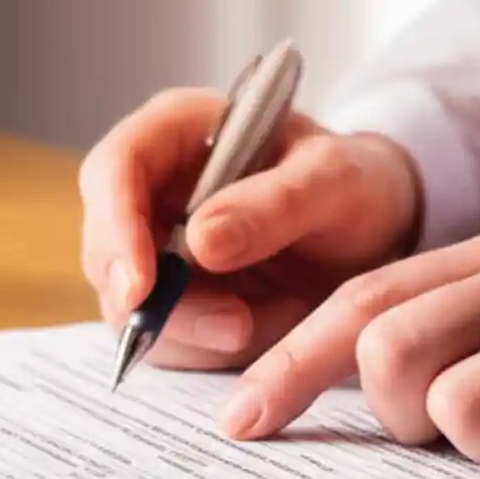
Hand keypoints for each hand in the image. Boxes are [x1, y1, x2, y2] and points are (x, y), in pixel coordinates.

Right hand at [79, 88, 420, 370]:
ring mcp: (152, 245)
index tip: (142, 289)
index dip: (115, 228)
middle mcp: (149, 186)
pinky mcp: (167, 297)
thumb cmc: (354, 183)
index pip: (114, 170)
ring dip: (190, 330)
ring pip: (128, 304)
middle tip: (234, 327)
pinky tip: (259, 328)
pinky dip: (204, 348)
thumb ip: (276, 203)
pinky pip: (159, 337)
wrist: (372, 231)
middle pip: (106, 247)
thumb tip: (200, 241)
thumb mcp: (337, 181)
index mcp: (175, 130)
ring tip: (266, 322)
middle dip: (158, 300)